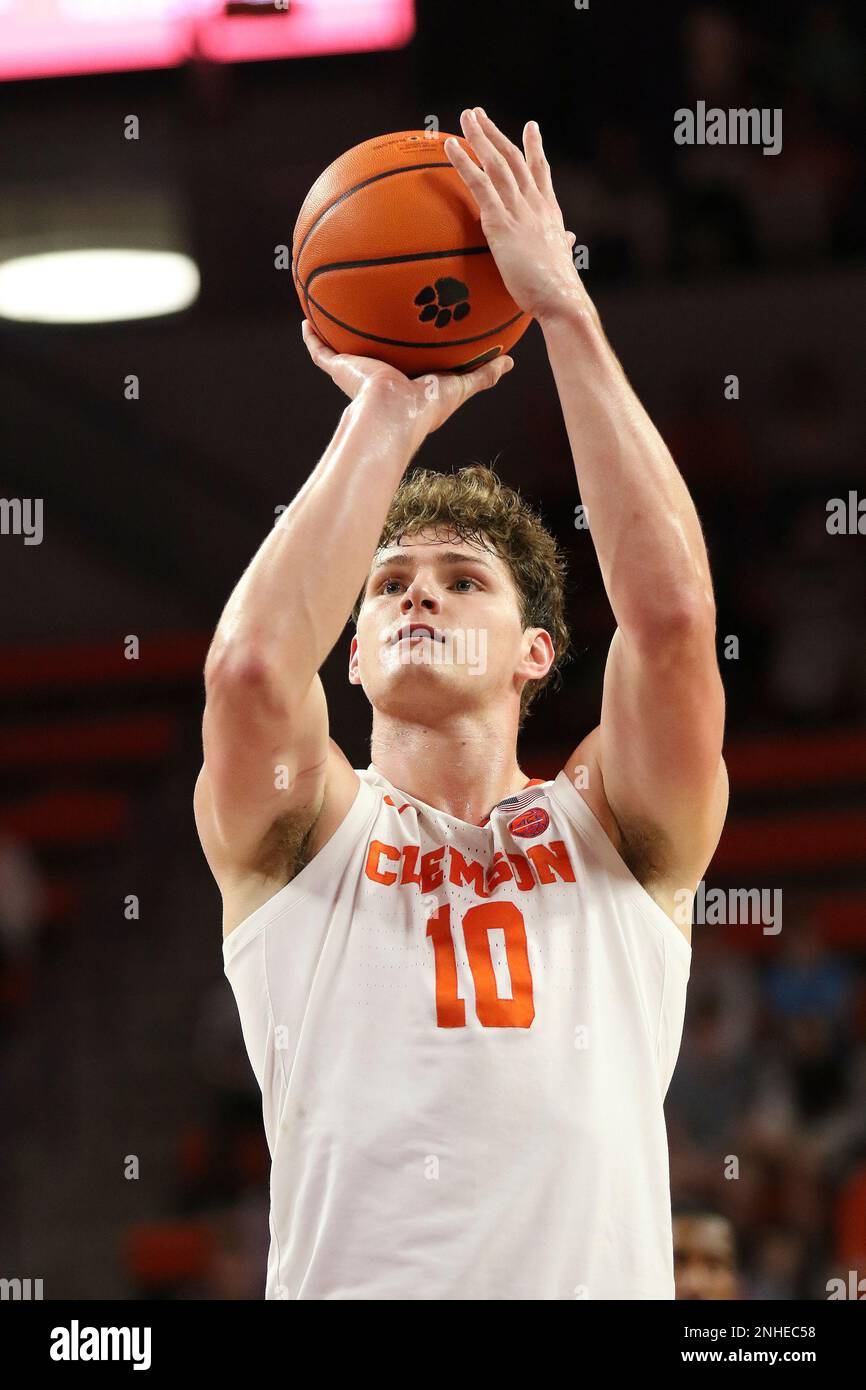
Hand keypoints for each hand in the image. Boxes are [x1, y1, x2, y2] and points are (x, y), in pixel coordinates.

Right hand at [301, 319, 513, 441]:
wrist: (392, 414)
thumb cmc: (426, 406)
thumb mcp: (460, 385)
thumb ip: (483, 373)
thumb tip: (510, 362)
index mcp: (407, 380)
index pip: (409, 359)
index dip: (411, 343)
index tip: (415, 321)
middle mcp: (381, 375)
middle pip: (377, 350)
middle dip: (376, 333)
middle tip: (379, 305)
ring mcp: (358, 372)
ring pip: (345, 348)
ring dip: (339, 330)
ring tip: (334, 304)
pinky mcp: (340, 369)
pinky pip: (320, 350)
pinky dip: (312, 337)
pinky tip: (306, 318)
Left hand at [443, 108, 583, 322]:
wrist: (560, 297)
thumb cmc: (559, 287)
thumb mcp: (561, 258)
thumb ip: (562, 243)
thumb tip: (568, 238)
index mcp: (549, 211)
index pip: (540, 171)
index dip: (534, 147)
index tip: (531, 126)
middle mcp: (534, 202)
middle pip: (513, 157)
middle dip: (495, 133)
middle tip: (478, 113)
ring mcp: (518, 209)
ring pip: (496, 162)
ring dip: (478, 136)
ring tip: (465, 116)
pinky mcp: (501, 222)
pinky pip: (479, 184)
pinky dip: (464, 162)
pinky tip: (450, 146)